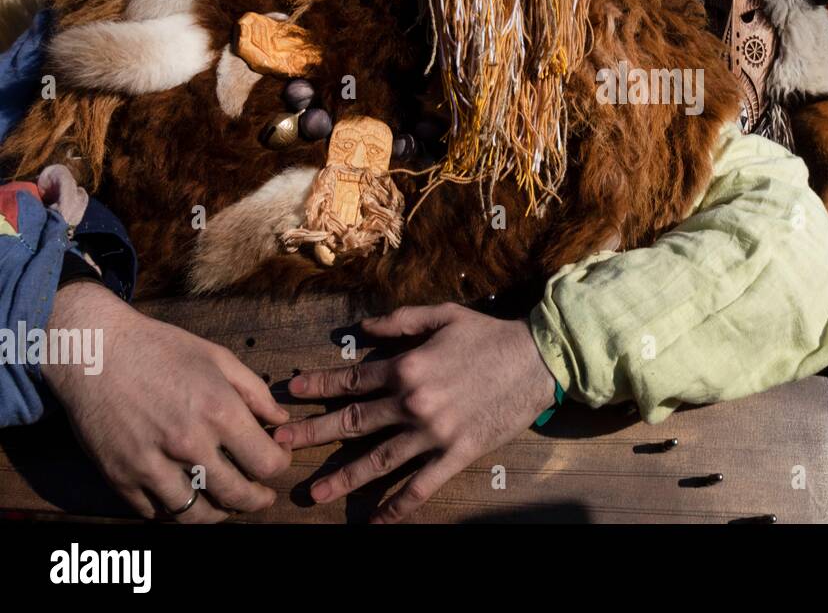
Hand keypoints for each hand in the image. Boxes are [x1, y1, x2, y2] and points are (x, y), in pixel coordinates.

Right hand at [41, 283, 291, 522]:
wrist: (94, 352)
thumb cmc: (160, 349)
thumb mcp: (218, 358)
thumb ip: (255, 392)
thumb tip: (281, 420)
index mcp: (219, 412)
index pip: (266, 463)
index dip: (279, 466)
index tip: (277, 460)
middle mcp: (188, 444)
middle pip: (236, 496)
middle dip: (257, 500)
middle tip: (262, 498)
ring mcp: (151, 466)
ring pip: (195, 514)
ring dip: (217, 514)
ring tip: (226, 506)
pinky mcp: (120, 477)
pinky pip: (154, 513)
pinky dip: (174, 512)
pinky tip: (186, 499)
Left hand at [275, 303, 555, 523]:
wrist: (538, 359)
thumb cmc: (490, 334)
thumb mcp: (444, 315)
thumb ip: (400, 320)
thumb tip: (362, 327)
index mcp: (407, 366)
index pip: (351, 380)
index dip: (317, 386)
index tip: (288, 393)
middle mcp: (412, 402)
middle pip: (352, 421)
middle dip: (312, 433)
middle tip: (280, 445)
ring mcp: (433, 432)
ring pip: (379, 459)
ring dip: (344, 478)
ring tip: (314, 493)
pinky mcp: (457, 453)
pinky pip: (422, 485)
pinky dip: (398, 505)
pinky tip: (377, 521)